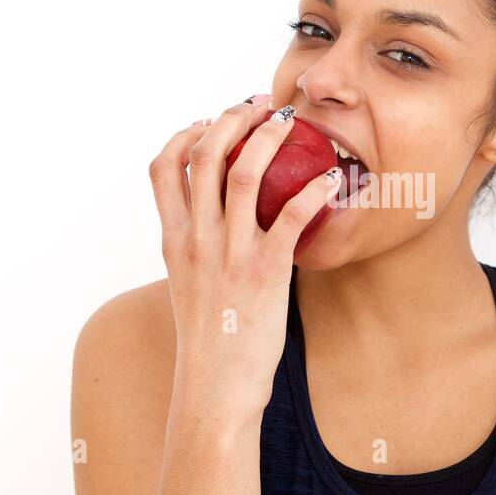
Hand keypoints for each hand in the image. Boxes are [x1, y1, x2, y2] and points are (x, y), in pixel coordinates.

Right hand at [149, 96, 340, 418]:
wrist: (214, 389)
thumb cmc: (209, 341)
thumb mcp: (188, 285)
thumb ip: (196, 248)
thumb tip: (217, 218)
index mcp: (174, 240)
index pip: (163, 168)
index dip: (185, 134)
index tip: (208, 121)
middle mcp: (196, 240)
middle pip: (205, 156)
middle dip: (233, 119)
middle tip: (261, 105)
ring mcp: (229, 254)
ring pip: (243, 173)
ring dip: (269, 138)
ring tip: (291, 122)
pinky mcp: (265, 273)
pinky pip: (290, 217)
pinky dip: (313, 190)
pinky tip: (332, 178)